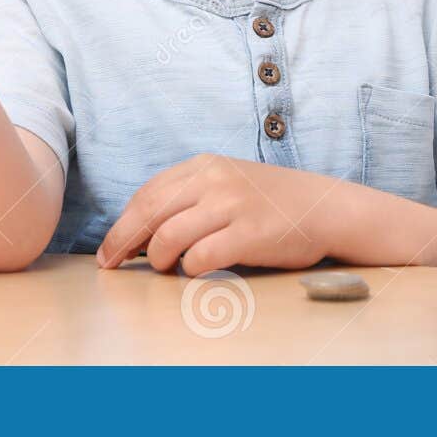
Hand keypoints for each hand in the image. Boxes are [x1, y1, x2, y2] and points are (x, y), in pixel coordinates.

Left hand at [96, 153, 346, 276]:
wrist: (326, 207)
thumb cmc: (272, 201)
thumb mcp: (228, 182)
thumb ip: (190, 197)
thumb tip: (145, 231)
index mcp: (204, 166)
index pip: (148, 193)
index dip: (122, 223)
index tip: (110, 248)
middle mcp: (213, 180)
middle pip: (149, 212)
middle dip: (122, 242)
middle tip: (110, 265)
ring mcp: (232, 205)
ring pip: (169, 236)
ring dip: (158, 259)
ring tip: (163, 269)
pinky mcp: (250, 234)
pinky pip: (201, 257)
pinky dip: (189, 269)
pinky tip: (195, 270)